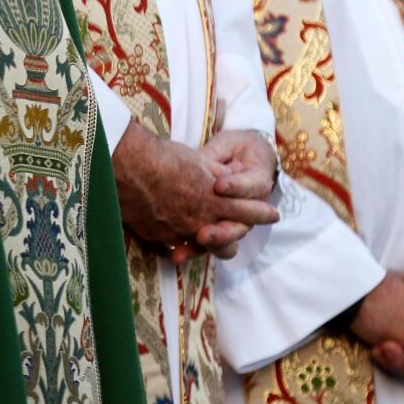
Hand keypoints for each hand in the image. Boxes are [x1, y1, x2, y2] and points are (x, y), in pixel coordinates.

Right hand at [113, 121, 277, 262]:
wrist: (129, 166)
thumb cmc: (164, 157)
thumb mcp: (198, 160)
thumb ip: (215, 174)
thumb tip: (224, 181)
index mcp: (214, 200)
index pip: (247, 211)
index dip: (262, 214)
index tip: (274, 215)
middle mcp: (199, 221)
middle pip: (226, 242)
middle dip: (232, 240)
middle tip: (237, 237)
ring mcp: (177, 232)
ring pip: (198, 246)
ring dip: (203, 242)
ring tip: (204, 237)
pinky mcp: (156, 236)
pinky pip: (172, 243)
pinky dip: (176, 239)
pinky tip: (172, 231)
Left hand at [186, 127, 279, 259]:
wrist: (246, 158)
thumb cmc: (237, 148)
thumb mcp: (229, 144)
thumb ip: (216, 154)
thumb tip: (198, 160)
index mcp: (257, 182)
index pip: (250, 187)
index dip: (235, 187)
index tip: (218, 185)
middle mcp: (249, 210)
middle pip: (239, 227)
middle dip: (221, 233)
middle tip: (203, 234)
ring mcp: (234, 222)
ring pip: (224, 242)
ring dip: (203, 248)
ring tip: (182, 252)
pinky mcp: (218, 227)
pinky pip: (208, 244)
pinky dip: (191, 249)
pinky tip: (174, 254)